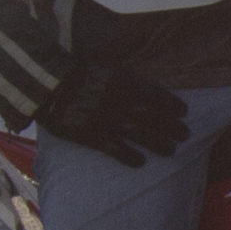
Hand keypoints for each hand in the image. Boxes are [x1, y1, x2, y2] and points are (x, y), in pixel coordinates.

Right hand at [37, 59, 190, 167]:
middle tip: (184, 134)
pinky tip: (141, 162)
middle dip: (172, 127)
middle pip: (153, 117)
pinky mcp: (91, 135)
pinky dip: (129, 156)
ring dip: (158, 143)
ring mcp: (106, 120)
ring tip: (171, 150)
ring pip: (140, 134)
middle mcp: (120, 102)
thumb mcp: (106, 67)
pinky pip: (115, 149)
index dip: (172, 105)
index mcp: (124, 82)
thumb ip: (126, 78)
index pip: (156, 95)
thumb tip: (145, 87)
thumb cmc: (76, 72)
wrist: (45, 84)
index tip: (183, 112)